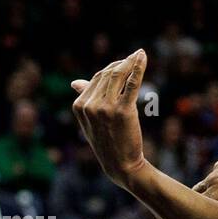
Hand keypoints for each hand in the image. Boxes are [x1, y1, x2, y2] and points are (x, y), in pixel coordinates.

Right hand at [71, 50, 148, 187]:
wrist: (120, 163)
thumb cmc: (107, 140)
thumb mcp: (90, 120)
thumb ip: (84, 99)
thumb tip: (74, 82)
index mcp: (79, 106)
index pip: (96, 79)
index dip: (111, 68)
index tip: (124, 62)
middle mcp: (89, 105)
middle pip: (107, 75)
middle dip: (122, 63)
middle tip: (135, 56)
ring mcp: (105, 108)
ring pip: (118, 76)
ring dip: (131, 62)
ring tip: (140, 55)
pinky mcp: (123, 111)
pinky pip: (132, 83)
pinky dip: (138, 68)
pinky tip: (142, 57)